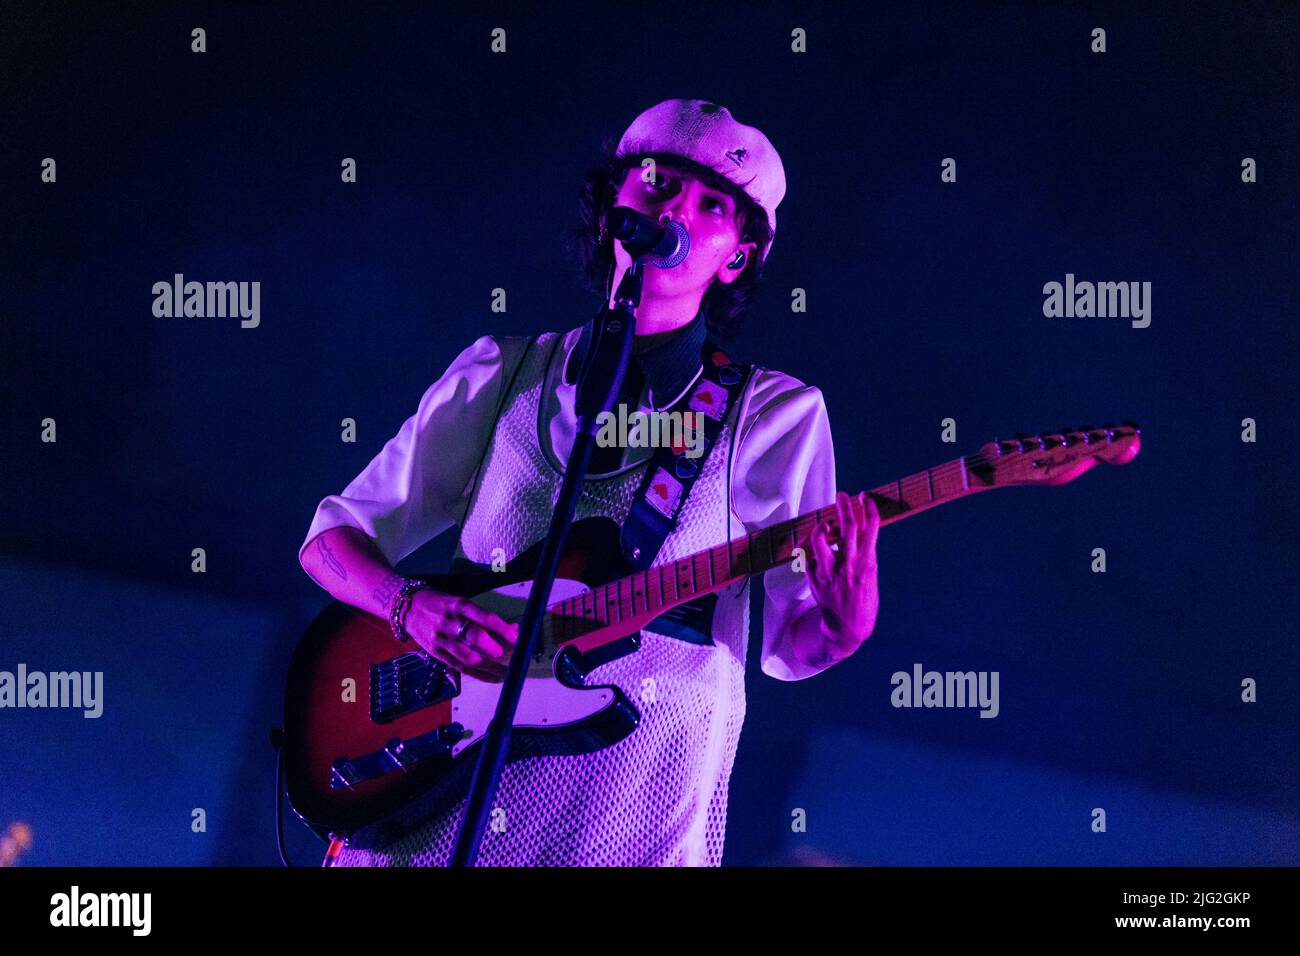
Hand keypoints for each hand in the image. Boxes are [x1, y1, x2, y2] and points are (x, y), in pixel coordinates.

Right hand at [403, 590, 519, 682]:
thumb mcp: (460, 603)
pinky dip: (478, 674)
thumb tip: (513, 629)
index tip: (516, 636)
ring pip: (467, 656)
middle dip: (492, 647)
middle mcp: (450, 622)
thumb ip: (484, 618)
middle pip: (474, 637)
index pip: (483, 617)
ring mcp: (441, 639)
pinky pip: (459, 666)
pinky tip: (491, 677)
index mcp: (458, 605)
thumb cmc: (440, 604)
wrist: (407, 608)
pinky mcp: (436, 653)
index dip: (501, 628)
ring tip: (505, 671)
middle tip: (505, 654)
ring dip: (489, 666)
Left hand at [804, 490, 880, 659]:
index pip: (870, 528)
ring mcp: (829, 572)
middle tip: (842, 495)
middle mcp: (848, 566)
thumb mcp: (871, 576)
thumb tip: (859, 528)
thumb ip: (864, 553)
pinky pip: (807, 555)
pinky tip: (815, 546)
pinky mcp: (814, 579)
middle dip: (844, 506)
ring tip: (825, 525)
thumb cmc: (863, 600)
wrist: (847, 628)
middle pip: (846, 526)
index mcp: (867, 564)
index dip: (868, 508)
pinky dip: (809, 547)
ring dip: (822, 526)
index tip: (864, 497)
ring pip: (820, 538)